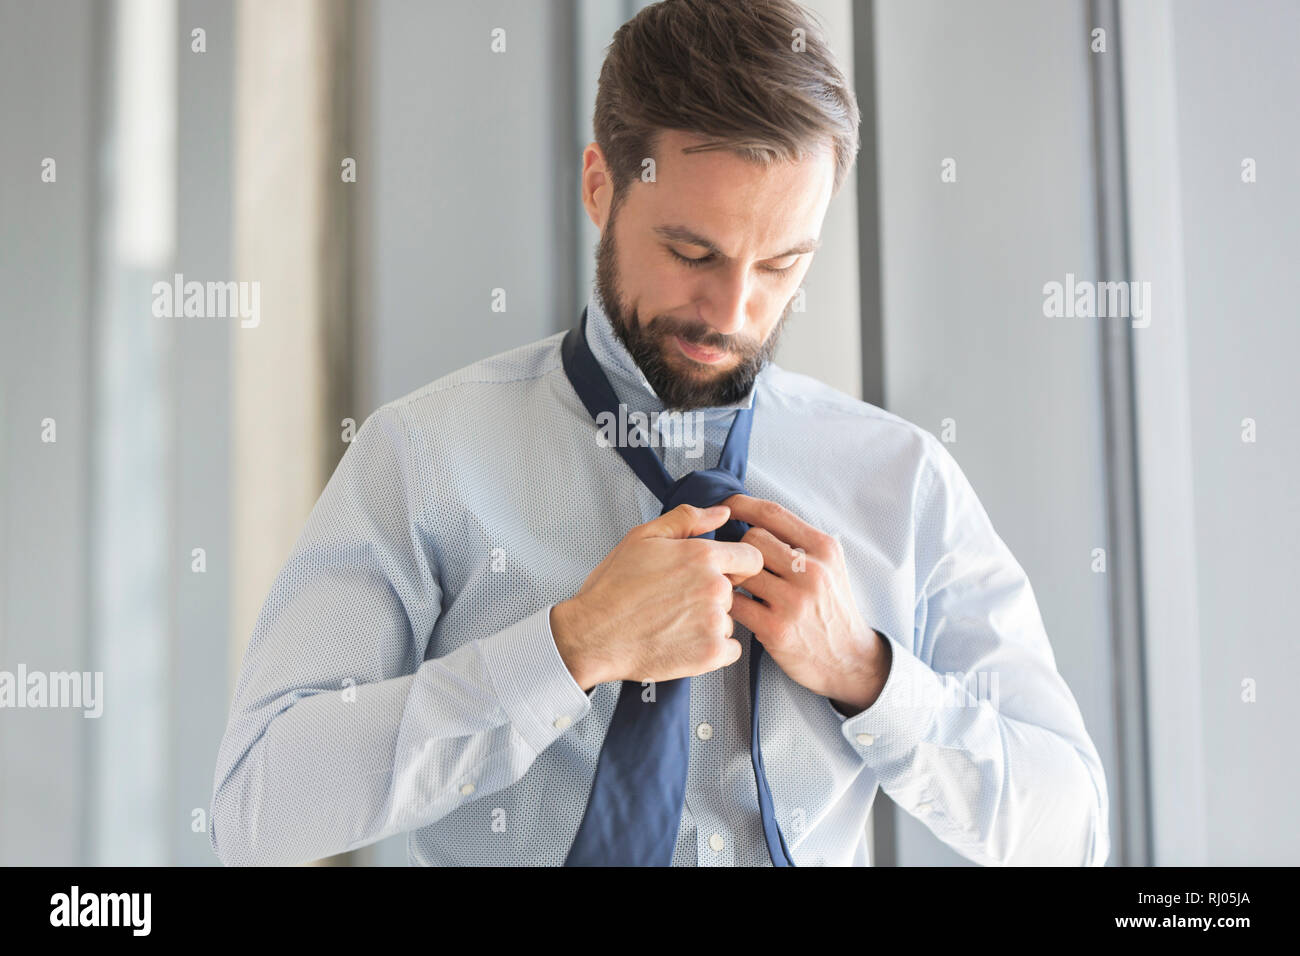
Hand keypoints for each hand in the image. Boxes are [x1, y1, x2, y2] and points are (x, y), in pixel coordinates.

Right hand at [550, 504, 763, 690]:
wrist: (593, 634)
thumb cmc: (613, 589)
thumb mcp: (643, 537)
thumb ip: (688, 520)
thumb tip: (722, 513)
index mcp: (703, 556)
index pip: (752, 557)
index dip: (737, 564)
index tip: (721, 573)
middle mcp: (714, 588)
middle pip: (736, 591)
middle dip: (713, 595)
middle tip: (679, 600)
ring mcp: (714, 622)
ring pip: (730, 621)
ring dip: (710, 623)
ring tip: (674, 622)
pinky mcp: (711, 654)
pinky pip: (730, 650)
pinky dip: (711, 650)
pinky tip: (684, 642)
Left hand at [723, 494, 890, 714]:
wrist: (849, 658)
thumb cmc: (831, 608)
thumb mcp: (830, 565)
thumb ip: (799, 541)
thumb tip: (752, 516)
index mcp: (824, 548)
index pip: (773, 513)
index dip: (741, 505)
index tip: (724, 507)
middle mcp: (811, 570)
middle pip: (751, 539)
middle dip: (740, 549)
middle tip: (740, 564)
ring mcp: (794, 600)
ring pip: (741, 569)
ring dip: (733, 577)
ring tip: (739, 587)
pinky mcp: (776, 629)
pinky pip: (735, 603)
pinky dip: (729, 603)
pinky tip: (737, 608)